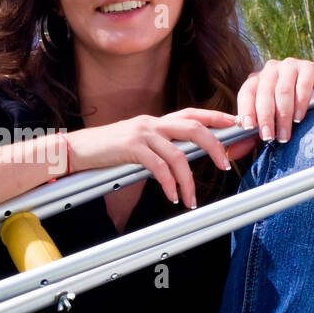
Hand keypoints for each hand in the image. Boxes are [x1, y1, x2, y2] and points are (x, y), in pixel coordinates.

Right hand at [64, 108, 237, 207]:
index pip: (193, 114)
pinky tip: (172, 196)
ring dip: (189, 179)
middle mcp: (152, 123)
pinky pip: (158, 166)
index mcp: (156, 121)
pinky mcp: (130, 147)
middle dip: (215, 145)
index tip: (237, 126)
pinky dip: (169, 183)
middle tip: (225, 164)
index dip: (217, 118)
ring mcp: (142, 134)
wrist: (76, 149)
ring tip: (192, 198)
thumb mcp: (137, 144)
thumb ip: (158, 148)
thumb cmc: (106, 151)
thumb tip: (181, 161)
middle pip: (195, 128)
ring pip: (179, 154)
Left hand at [236, 58, 313, 143]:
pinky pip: (302, 86)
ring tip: (284, 134)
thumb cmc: (290, 108)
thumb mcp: (270, 122)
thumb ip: (251, 137)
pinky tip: (298, 118)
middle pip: (264, 93)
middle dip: (265, 117)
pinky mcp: (309, 68)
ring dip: (283, 115)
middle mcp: (271, 70)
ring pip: (282, 91)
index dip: (246, 109)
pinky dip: (300, 103)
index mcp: (257, 80)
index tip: (248, 128)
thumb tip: (232, 154)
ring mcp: (290, 66)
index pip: (246, 92)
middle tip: (269, 137)